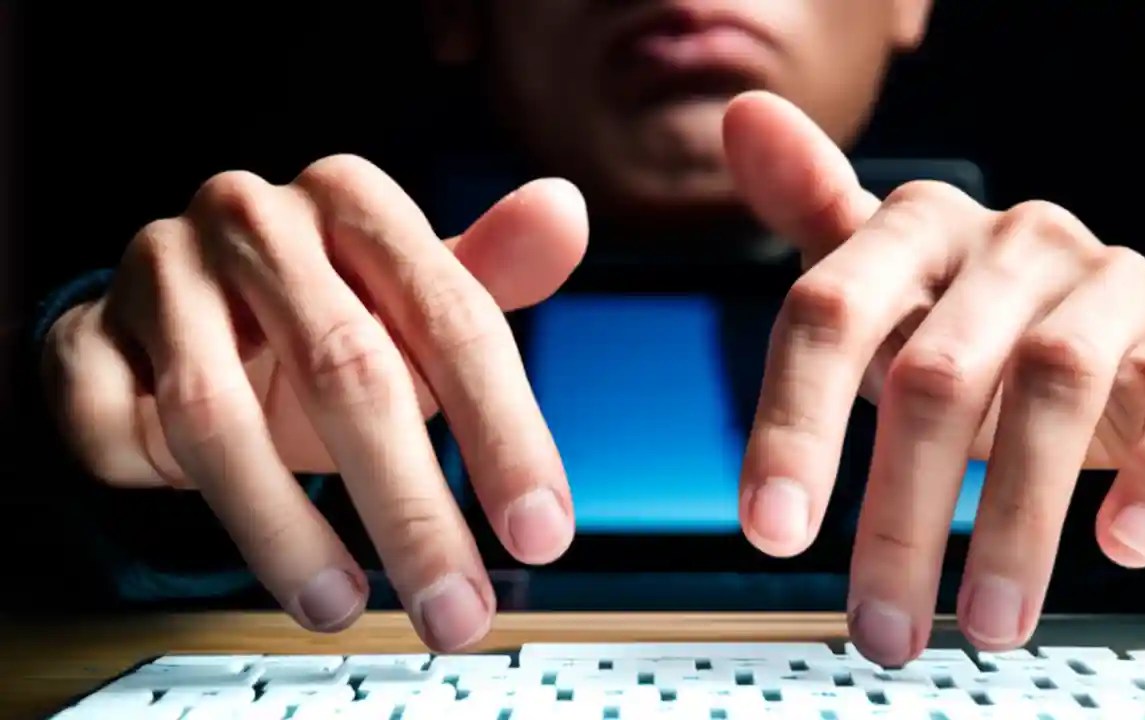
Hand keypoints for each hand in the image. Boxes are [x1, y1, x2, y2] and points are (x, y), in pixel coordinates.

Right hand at [42, 155, 587, 648]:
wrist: (176, 322)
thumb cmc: (316, 321)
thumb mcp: (410, 304)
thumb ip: (490, 277)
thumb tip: (566, 215)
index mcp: (353, 201)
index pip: (452, 318)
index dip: (504, 434)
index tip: (540, 536)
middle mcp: (254, 219)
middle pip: (345, 370)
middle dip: (411, 511)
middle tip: (457, 608)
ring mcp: (159, 271)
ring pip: (217, 413)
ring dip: (287, 531)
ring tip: (343, 608)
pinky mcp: (84, 333)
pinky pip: (112, 426)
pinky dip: (159, 488)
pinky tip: (207, 524)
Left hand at [723, 92, 1144, 663]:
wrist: (1116, 334)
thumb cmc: (967, 323)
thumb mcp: (880, 279)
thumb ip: (809, 217)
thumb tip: (743, 120)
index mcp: (918, 230)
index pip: (831, 310)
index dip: (792, 424)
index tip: (770, 532)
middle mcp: (1013, 245)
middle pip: (937, 376)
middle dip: (900, 515)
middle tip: (880, 628)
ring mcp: (1110, 289)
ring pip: (1054, 394)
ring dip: (1016, 526)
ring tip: (983, 626)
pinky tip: (1122, 547)